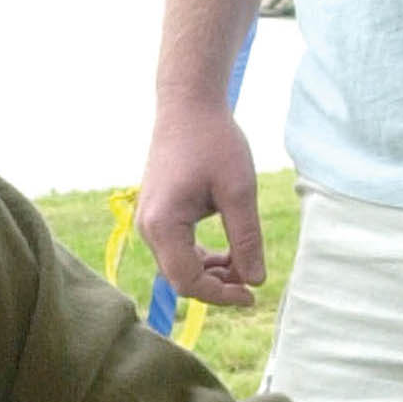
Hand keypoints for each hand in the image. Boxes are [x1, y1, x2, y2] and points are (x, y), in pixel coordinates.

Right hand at [134, 99, 267, 306]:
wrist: (188, 105)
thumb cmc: (214, 141)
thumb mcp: (239, 191)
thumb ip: (246, 239)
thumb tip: (255, 280)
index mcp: (163, 224)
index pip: (188, 281)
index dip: (221, 295)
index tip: (252, 294)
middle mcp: (147, 228)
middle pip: (180, 279)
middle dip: (217, 286)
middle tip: (251, 282)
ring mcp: (148, 221)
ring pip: (178, 266)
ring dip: (210, 273)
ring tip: (243, 264)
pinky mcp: (156, 215)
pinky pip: (176, 250)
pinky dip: (201, 258)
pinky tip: (227, 253)